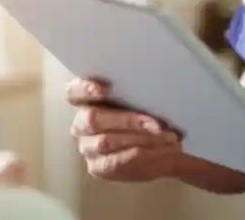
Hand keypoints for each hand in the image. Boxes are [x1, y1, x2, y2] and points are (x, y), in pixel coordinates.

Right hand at [66, 77, 183, 181]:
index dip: (85, 89)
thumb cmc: (149, 115)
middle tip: (158, 124)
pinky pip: (116, 163)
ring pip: (107, 142)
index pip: (74, 92)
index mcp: (86, 100)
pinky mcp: (98, 167)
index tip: (106, 89)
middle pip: (93, 119)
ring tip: (169, 138)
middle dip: (128, 120)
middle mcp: (81, 124)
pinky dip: (142, 156)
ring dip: (141, 140)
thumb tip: (159, 78)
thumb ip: (142, 91)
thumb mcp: (147, 101)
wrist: (161, 147)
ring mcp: (87, 147)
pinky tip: (162, 151)